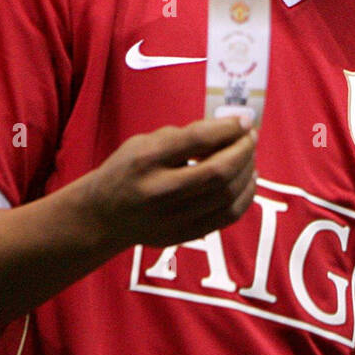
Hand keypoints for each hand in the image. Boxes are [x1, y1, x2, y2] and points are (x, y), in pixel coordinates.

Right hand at [77, 116, 257, 251]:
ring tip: (249, 155)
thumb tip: (231, 128)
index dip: (227, 128)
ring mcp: (173, 218)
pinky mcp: (185, 235)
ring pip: (227, 194)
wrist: (104, 217)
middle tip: (250, 136)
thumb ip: (184, 136)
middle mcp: (159, 191)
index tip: (243, 120)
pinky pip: (229, 215)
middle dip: (243, 151)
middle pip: (217, 172)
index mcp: (146, 160)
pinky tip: (247, 178)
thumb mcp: (144, 142)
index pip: (196, 140)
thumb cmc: (128, 170)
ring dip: (247, 170)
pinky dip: (245, 194)